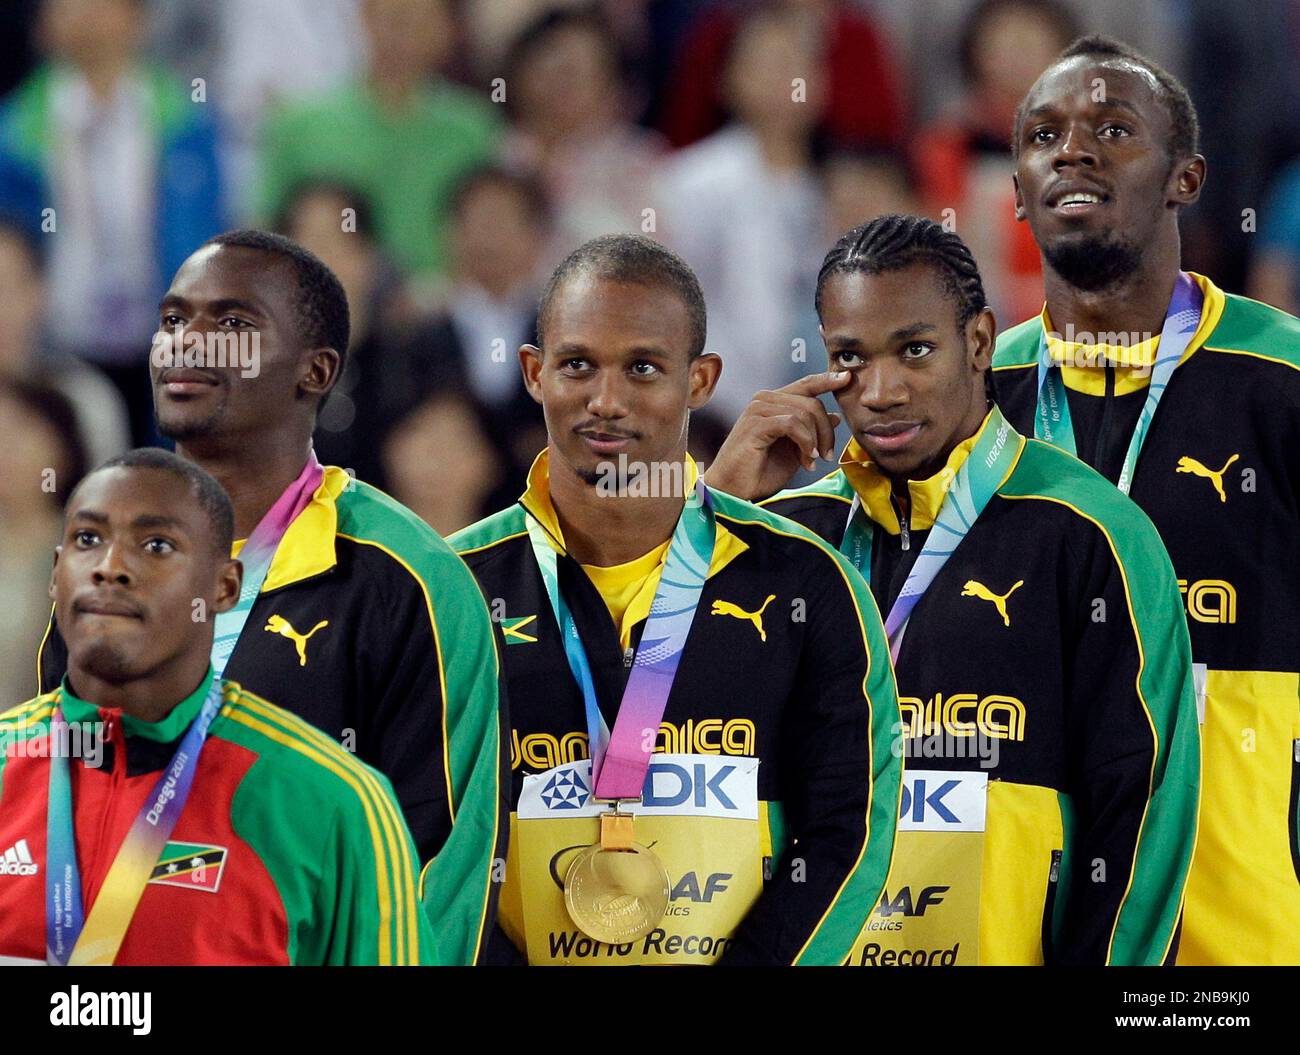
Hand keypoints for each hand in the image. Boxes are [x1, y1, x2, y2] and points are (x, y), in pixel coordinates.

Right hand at [702, 371, 849, 499]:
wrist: (734, 489)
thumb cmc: (759, 471)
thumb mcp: (794, 449)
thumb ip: (811, 431)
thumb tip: (834, 415)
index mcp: (773, 402)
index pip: (806, 384)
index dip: (827, 380)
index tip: (847, 380)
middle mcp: (764, 400)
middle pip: (811, 402)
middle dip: (826, 431)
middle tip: (826, 455)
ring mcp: (758, 410)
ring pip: (804, 413)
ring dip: (815, 440)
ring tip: (811, 461)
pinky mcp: (755, 424)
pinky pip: (792, 424)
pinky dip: (804, 441)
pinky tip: (805, 459)